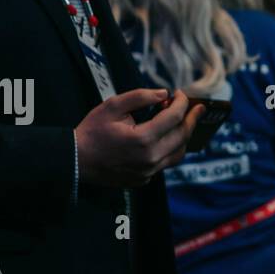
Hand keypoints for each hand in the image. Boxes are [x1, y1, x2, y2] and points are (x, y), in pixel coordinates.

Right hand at [75, 88, 201, 186]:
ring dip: (184, 137)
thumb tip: (164, 94)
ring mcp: (149, 172)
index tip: (181, 94)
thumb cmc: (92, 131)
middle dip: (192, 119)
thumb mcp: (112, 106)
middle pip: (182, 136)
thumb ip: (140, 97)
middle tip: (198, 108)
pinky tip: (166, 139)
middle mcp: (150, 158)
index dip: (182, 103)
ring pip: (178, 154)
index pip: (174, 118)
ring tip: (185, 124)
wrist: (76, 161)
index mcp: (143, 139)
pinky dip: (169, 149)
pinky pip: (165, 163)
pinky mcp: (145, 179)